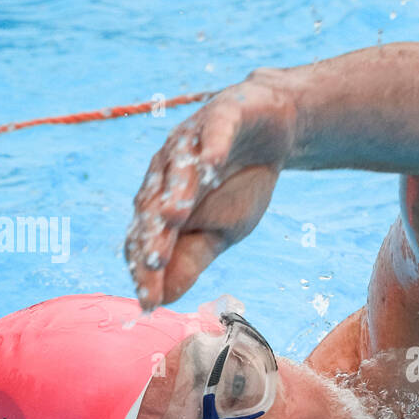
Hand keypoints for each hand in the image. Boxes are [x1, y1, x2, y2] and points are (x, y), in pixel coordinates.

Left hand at [124, 80, 295, 308]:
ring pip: (180, 169)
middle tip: (153, 265)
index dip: (146, 268)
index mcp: (160, 201)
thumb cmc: (239, 184)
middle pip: (155, 204)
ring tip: (174, 217)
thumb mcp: (220, 232)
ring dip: (176, 192)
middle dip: (154, 235)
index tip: (148, 303)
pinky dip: (212, 148)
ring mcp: (192, 141)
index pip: (146, 237)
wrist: (272, 131)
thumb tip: (162, 299)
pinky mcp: (221, 116)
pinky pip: (214, 134)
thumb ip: (189, 260)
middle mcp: (167, 170)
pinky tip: (212, 165)